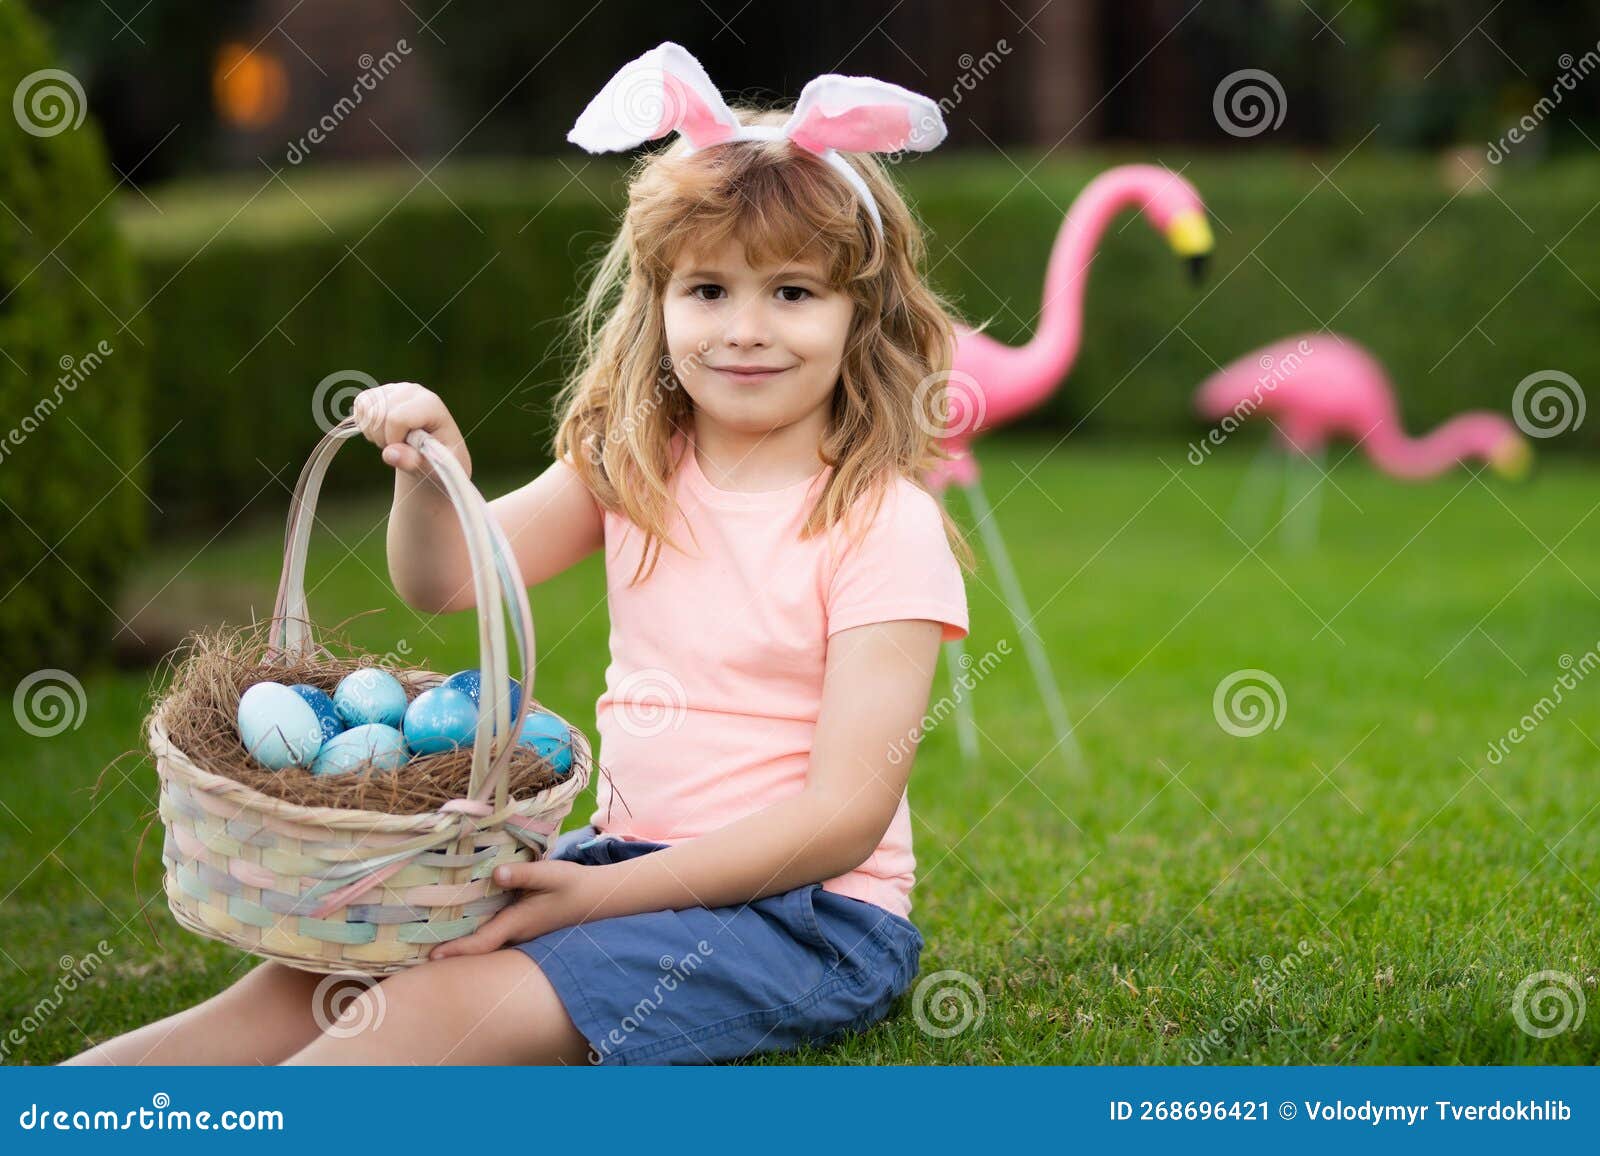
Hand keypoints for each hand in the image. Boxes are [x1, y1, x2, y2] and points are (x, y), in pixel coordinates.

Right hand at [352, 381, 471, 481]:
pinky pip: (360, 404)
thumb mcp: (433, 466)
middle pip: (377, 414)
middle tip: (400, 446)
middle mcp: (412, 390)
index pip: (396, 418)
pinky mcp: (381, 392)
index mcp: (430, 404)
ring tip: (393, 439)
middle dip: (383, 438)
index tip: (407, 450)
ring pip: (365, 408)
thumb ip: (414, 461)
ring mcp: (395, 388)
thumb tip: (391, 453)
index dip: (394, 440)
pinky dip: (365, 424)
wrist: (432, 452)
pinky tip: (382, 431)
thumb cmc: (437, 458)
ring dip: (373, 432)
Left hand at [427, 859, 599, 960]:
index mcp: (517, 923)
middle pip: (478, 947)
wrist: (597, 896)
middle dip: (452, 952)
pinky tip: (464, 922)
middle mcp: (516, 932)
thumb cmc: (573, 885)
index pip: (482, 942)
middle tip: (418, 952)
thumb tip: (494, 874)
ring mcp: (520, 932)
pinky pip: (495, 933)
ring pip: (486, 941)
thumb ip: (523, 875)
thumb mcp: (550, 875)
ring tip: (432, 939)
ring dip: (463, 943)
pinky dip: (477, 932)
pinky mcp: (524, 924)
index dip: (457, 951)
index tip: (432, 958)